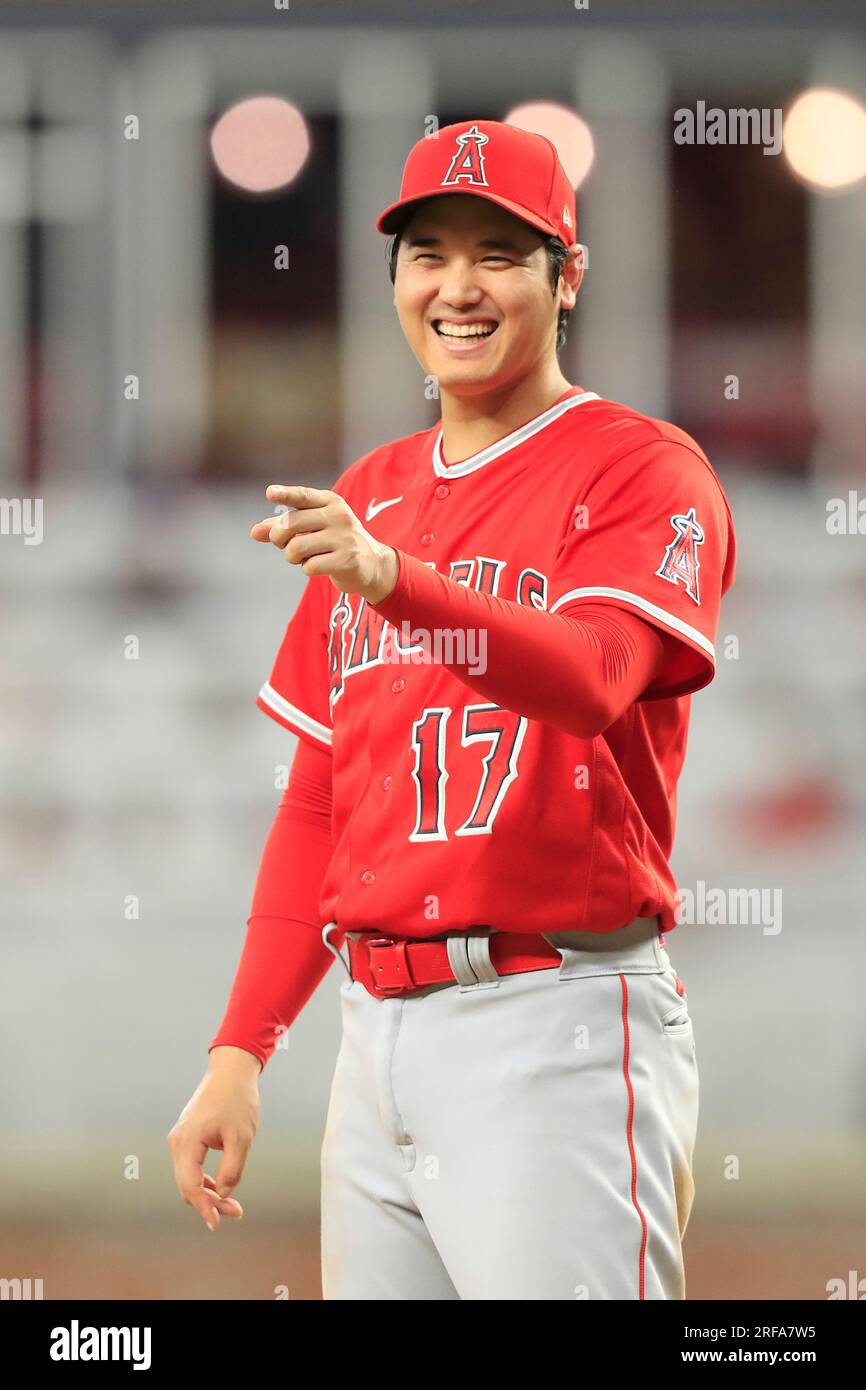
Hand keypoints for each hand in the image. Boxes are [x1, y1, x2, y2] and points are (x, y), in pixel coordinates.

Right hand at [167, 1048, 260, 1232]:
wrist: (231, 1071)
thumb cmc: (237, 1100)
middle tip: (237, 1212)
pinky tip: (221, 1188)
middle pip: (187, 1186)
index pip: (190, 1186)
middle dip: (210, 1203)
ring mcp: (181, 1140)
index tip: (217, 1224)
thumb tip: (223, 1193)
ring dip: (208, 1193)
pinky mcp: (187, 1137)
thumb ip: (232, 1168)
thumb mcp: (242, 1138)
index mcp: (187, 1142)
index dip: (204, 1208)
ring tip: (233, 1204)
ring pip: (189, 1178)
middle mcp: (178, 1142)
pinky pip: (191, 1167)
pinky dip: (205, 1180)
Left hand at [251, 485, 398, 603]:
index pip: (303, 496)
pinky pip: (310, 566)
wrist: (371, 563)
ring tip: (302, 557)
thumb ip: (283, 527)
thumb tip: (254, 532)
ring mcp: (344, 537)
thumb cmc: (334, 541)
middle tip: (283, 545)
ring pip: (297, 547)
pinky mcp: (347, 560)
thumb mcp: (312, 528)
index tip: (269, 493)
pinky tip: (318, 566)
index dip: (285, 494)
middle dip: (278, 538)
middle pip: (291, 524)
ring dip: (292, 556)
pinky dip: (307, 569)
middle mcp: (339, 516)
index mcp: (330, 502)